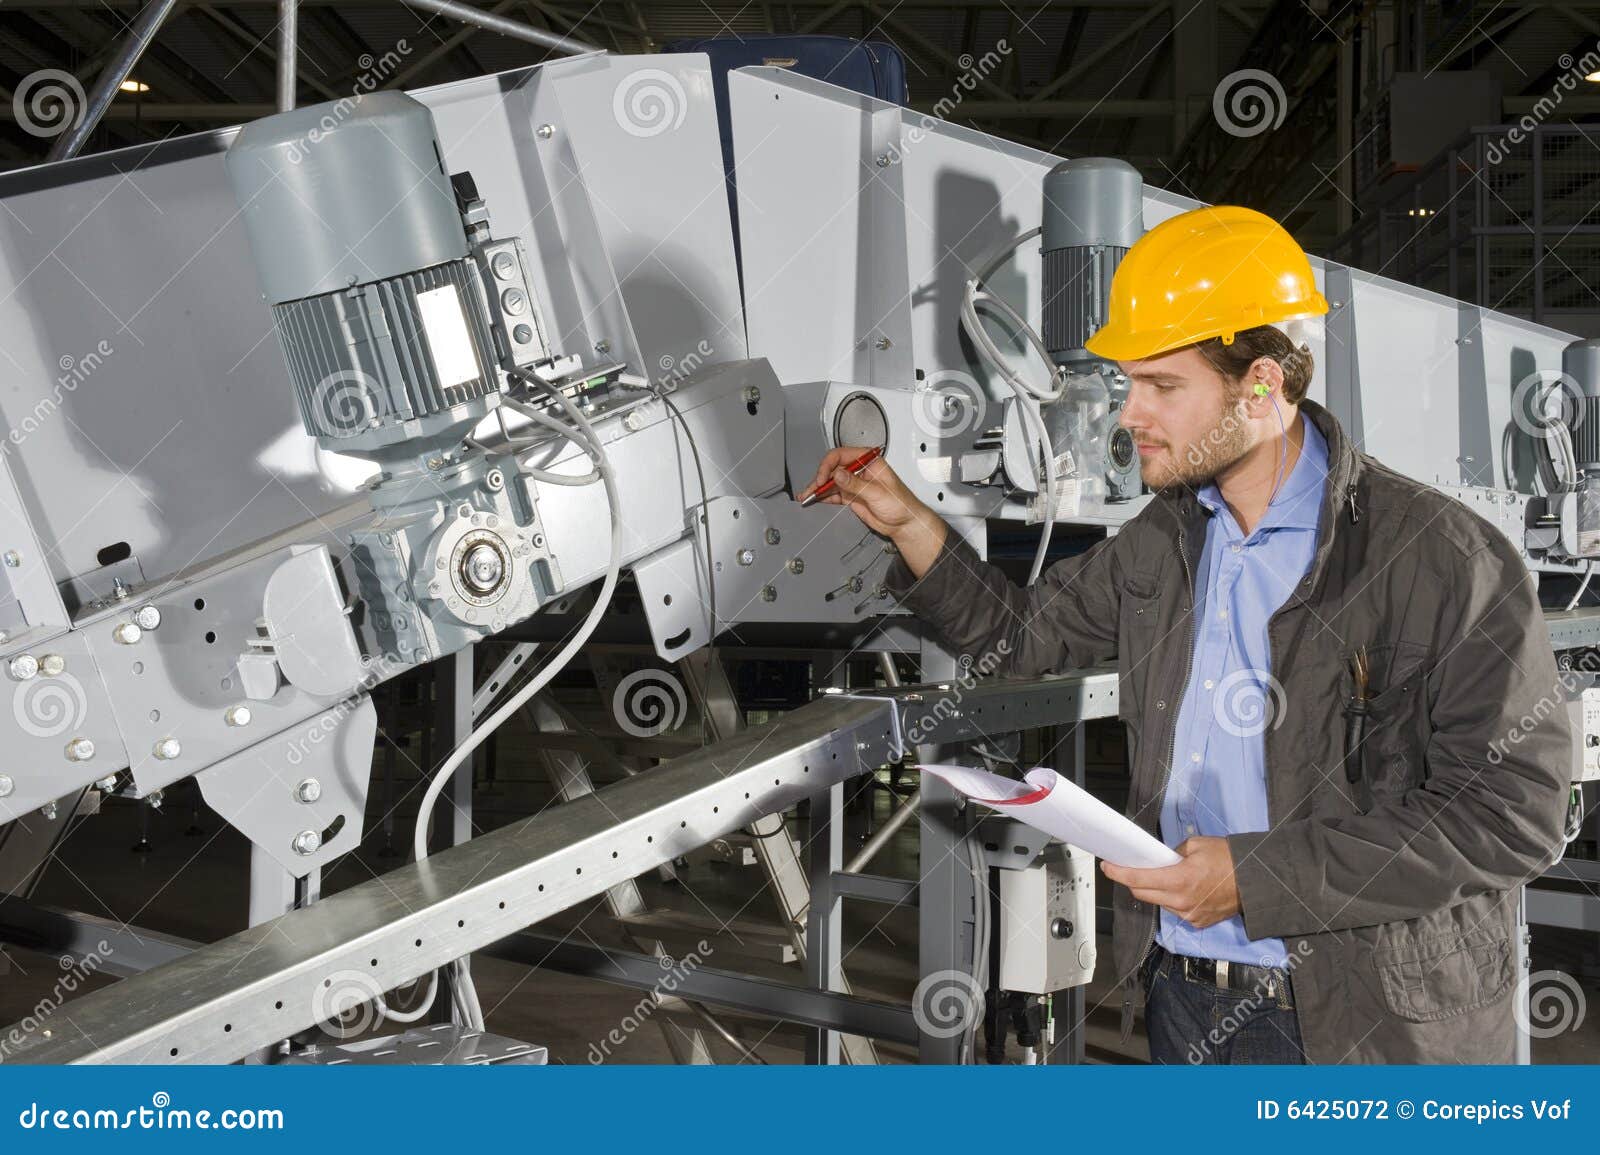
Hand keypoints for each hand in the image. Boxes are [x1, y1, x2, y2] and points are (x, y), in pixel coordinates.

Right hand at [797, 446, 946, 573]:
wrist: (904, 523)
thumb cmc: (901, 504)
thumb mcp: (877, 492)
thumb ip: (856, 483)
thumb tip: (838, 474)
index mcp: (869, 461)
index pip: (842, 455)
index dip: (829, 465)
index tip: (823, 478)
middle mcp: (860, 470)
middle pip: (833, 468)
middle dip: (820, 477)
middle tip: (813, 489)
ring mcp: (855, 483)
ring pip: (831, 482)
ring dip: (818, 488)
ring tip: (806, 495)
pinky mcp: (851, 496)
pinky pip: (833, 494)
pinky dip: (823, 497)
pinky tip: (814, 499)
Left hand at [1100, 837, 1240, 928]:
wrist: (1256, 881)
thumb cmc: (1230, 860)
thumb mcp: (1196, 845)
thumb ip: (1172, 854)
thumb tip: (1159, 860)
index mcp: (1180, 880)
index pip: (1138, 879)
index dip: (1118, 873)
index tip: (1107, 867)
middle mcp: (1182, 902)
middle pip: (1142, 893)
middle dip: (1132, 880)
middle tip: (1128, 867)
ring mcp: (1190, 915)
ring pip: (1158, 902)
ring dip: (1153, 890)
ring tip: (1163, 876)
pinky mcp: (1197, 922)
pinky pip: (1174, 910)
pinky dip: (1171, 898)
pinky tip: (1180, 888)